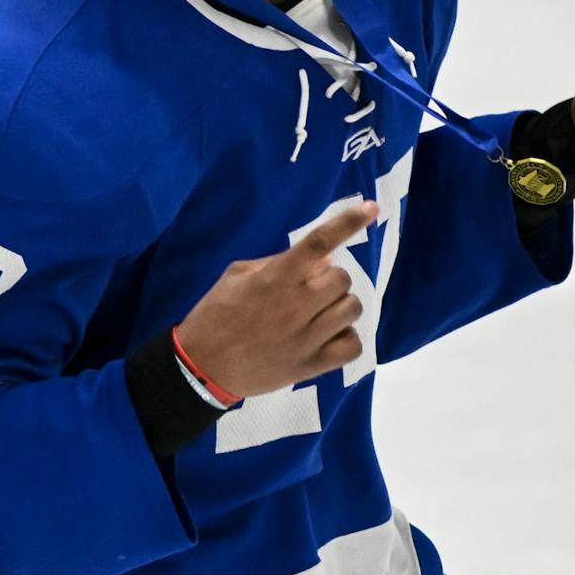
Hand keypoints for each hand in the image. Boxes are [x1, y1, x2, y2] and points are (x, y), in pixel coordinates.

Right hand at [176, 202, 373, 401]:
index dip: (348, 222)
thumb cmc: (214, 315)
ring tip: (317, 313)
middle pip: (343, 278)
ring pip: (352, 308)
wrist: (203, 366)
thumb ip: (276, 263)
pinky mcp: (312, 365)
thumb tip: (323, 260)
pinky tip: (327, 336)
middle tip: (310, 289)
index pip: (319, 242)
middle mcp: (295, 305)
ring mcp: (307, 337)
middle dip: (330, 279)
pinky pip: (353, 344)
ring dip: (338, 306)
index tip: (371, 207)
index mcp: (274, 278)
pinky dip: (345, 336)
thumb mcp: (234, 277)